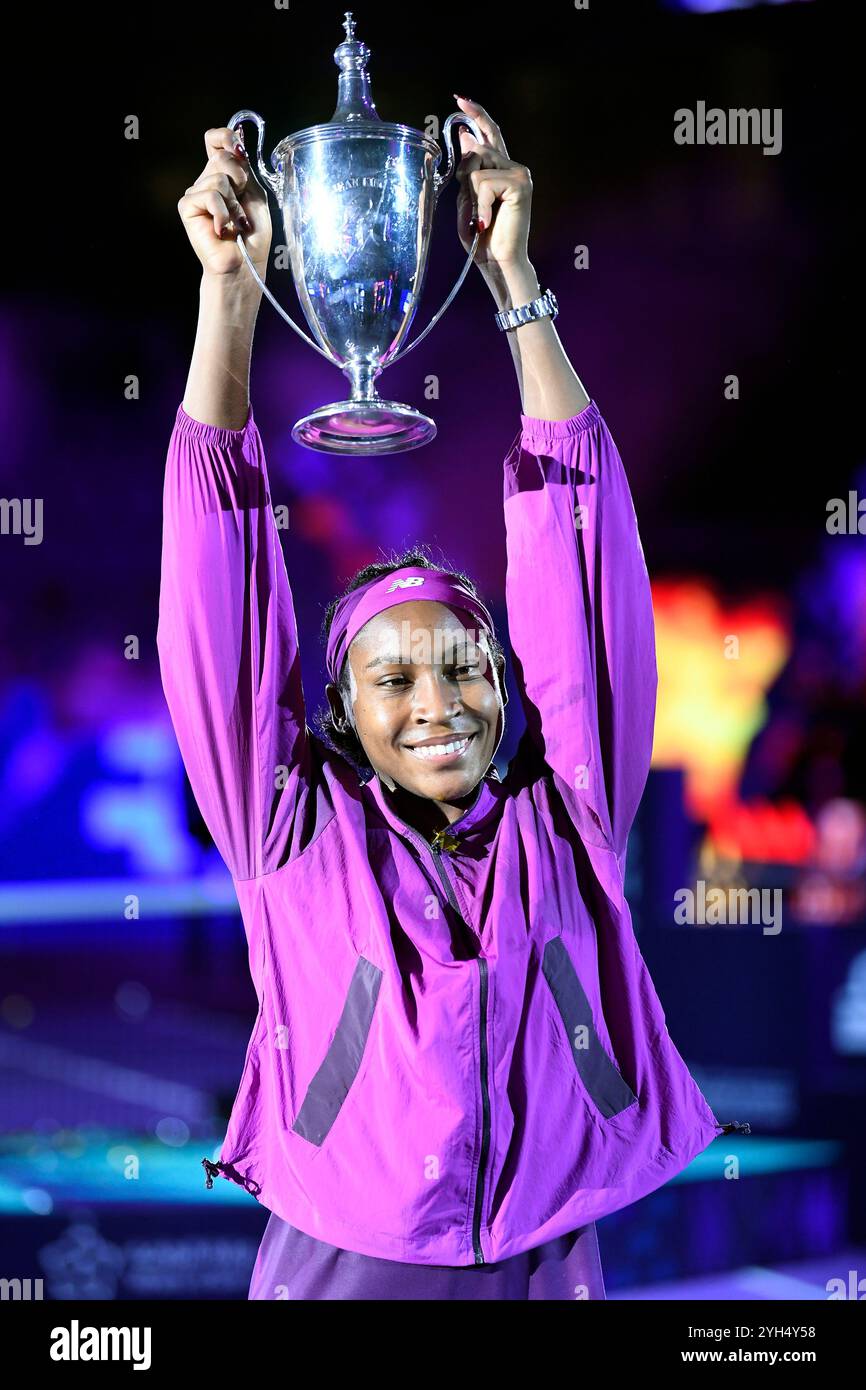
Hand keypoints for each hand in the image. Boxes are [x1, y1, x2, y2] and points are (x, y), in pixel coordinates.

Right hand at [177, 127, 271, 279]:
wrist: (244, 263)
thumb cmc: (252, 236)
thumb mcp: (254, 194)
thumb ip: (244, 167)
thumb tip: (236, 136)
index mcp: (224, 175)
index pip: (215, 139)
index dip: (225, 137)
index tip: (240, 152)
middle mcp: (207, 181)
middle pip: (220, 158)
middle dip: (239, 181)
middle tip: (242, 206)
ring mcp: (196, 193)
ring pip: (217, 179)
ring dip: (234, 205)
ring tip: (235, 224)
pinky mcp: (187, 207)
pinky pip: (209, 196)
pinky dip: (223, 213)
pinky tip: (223, 229)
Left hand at [454, 98, 531, 279]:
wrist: (498, 262)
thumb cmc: (482, 238)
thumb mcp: (467, 199)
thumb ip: (468, 171)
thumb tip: (467, 137)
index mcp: (502, 169)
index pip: (490, 134)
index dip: (476, 115)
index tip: (461, 100)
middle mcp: (514, 167)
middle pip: (477, 148)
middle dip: (465, 176)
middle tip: (473, 206)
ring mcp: (519, 173)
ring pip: (477, 165)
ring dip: (471, 192)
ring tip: (481, 215)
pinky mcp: (520, 183)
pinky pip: (483, 181)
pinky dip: (479, 203)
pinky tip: (486, 220)